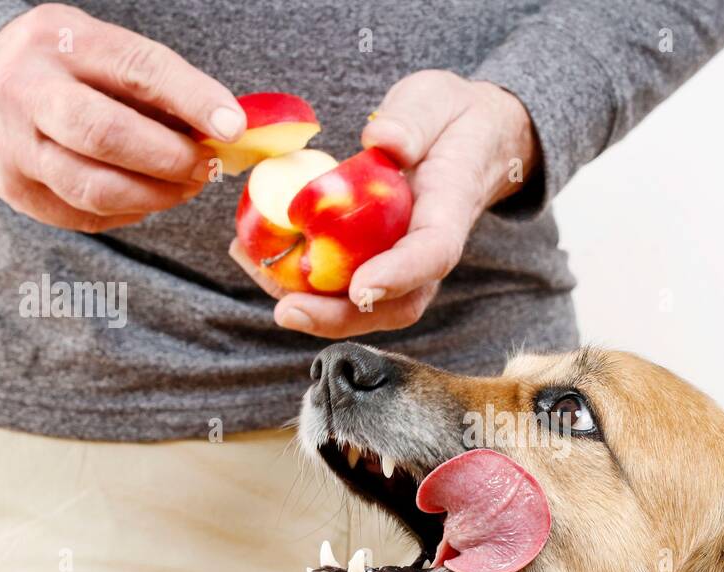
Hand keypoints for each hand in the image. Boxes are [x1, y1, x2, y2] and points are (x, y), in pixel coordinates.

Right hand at [0, 3, 244, 232]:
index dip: (190, 99)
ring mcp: (15, 146)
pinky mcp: (17, 190)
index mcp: (59, 42)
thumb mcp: (103, 52)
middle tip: (205, 166)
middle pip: (106, 135)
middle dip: (170, 158)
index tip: (232, 126)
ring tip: (185, 186)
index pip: (134, 70)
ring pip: (95, 188)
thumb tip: (223, 128)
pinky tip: (148, 196)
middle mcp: (28, 92)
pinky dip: (131, 211)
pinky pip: (86, 216)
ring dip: (156, 195)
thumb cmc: (66, 70)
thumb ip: (157, 85)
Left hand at [263, 70, 538, 337]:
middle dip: (341, 316)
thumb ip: (412, 122)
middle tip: (287, 311)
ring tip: (256, 271)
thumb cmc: (450, 119)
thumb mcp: (435, 103)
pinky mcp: (377, 258)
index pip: (432, 252)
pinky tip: (257, 257)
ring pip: (367, 304)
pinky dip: (302, 283)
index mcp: (450, 209)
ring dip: (312, 306)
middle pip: (396, 302)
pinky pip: (345, 284)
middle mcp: (428, 248)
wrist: (467, 138)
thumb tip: (382, 138)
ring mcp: (403, 260)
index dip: (398, 275)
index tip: (360, 286)